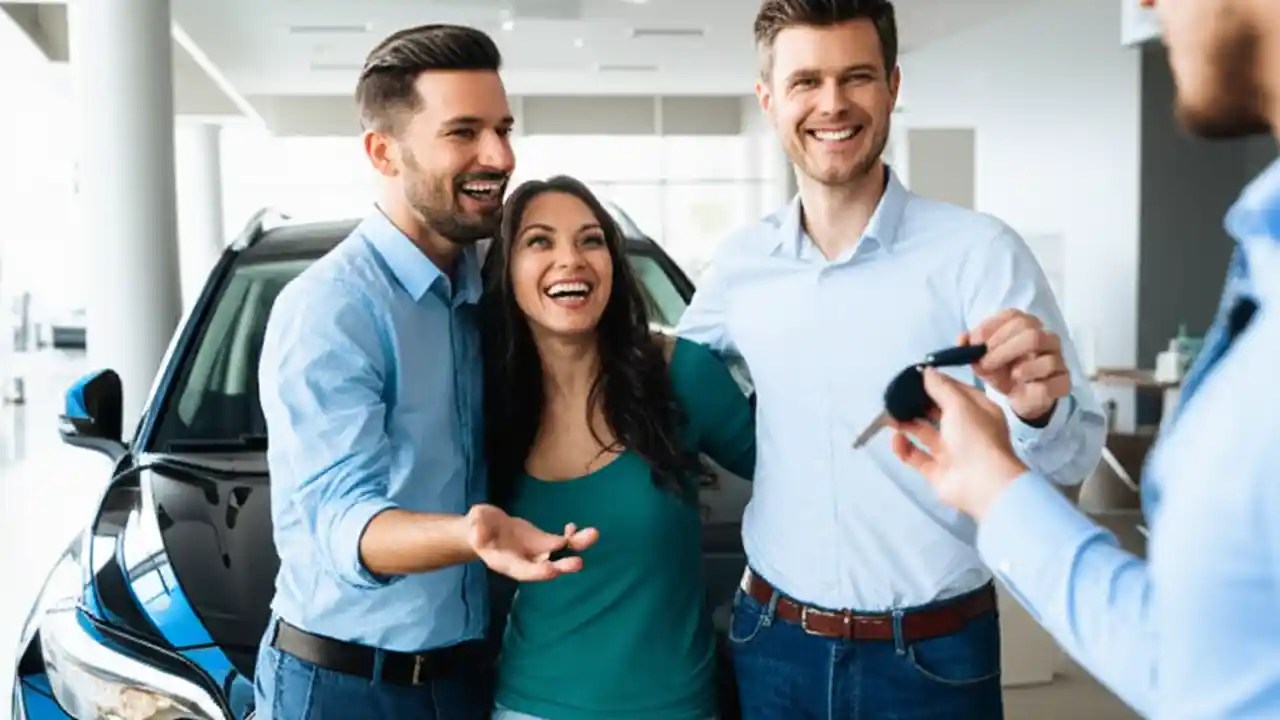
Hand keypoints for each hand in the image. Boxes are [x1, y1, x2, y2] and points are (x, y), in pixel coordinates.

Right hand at [466, 505, 598, 581]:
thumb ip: (477, 528)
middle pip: (548, 567)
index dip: (538, 571)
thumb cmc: (477, 528)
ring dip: (576, 546)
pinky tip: (574, 527)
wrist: (485, 529)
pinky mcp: (544, 542)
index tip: (551, 570)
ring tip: (592, 535)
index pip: (525, 571)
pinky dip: (571, 536)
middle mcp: (527, 562)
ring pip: (561, 554)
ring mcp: (538, 553)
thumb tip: (477, 530)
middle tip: (578, 563)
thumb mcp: (474, 525)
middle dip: (563, 565)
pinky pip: (561, 542)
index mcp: (508, 563)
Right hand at [890, 368, 1028, 519]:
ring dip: (907, 423)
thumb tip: (926, 370)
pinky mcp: (937, 470)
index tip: (912, 377)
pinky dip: (905, 448)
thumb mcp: (959, 405)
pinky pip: (916, 456)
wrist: (983, 485)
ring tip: (889, 415)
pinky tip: (896, 439)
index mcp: (978, 411)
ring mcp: (951, 451)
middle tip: (895, 396)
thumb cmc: (975, 438)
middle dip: (916, 403)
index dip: (935, 382)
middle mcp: (965, 429)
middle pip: (937, 412)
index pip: (955, 391)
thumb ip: (940, 387)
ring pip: (924, 433)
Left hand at [966, 309, 1069, 424]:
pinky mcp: (1063, 381)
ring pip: (1045, 352)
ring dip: (1020, 365)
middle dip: (1002, 346)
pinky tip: (1021, 387)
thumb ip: (971, 348)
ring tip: (1008, 376)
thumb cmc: (1004, 373)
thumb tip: (962, 338)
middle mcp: (1046, 337)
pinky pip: (1053, 379)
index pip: (1012, 316)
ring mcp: (1058, 358)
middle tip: (986, 362)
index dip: (991, 327)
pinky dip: (1033, 383)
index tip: (975, 342)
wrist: (1022, 399)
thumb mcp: (983, 360)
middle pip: (1029, 331)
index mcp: (1025, 326)